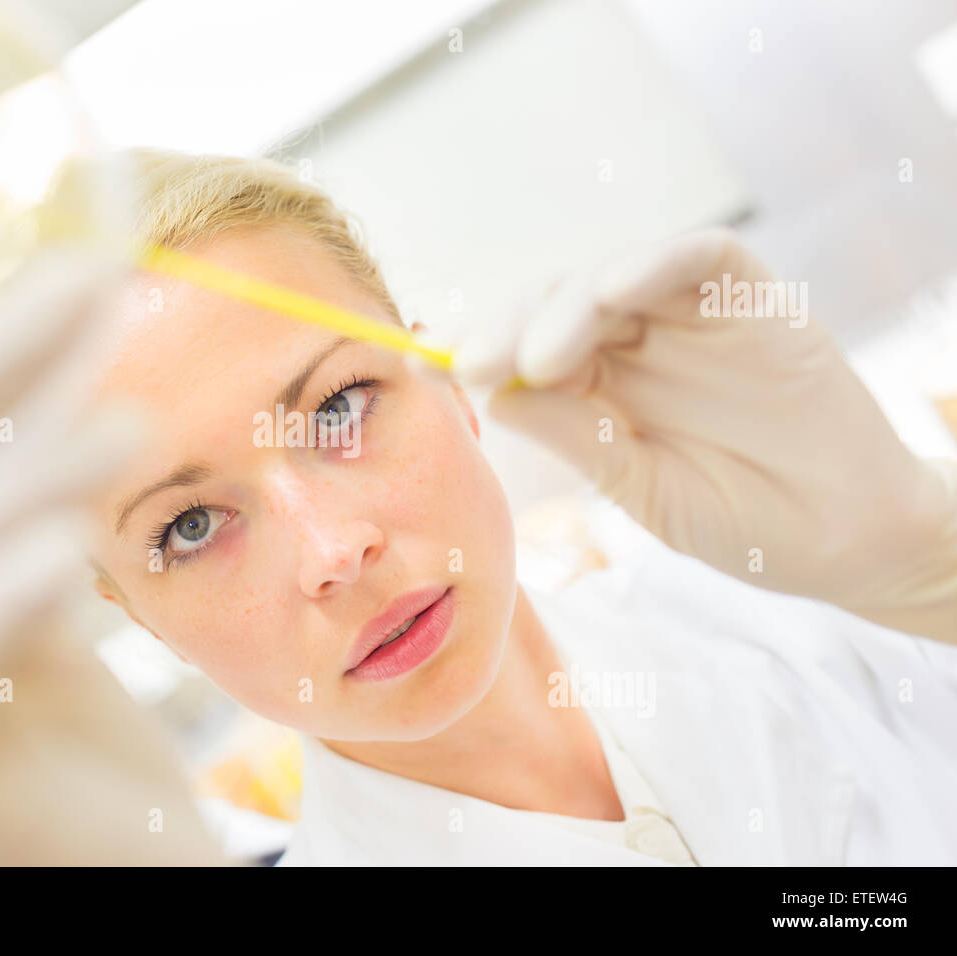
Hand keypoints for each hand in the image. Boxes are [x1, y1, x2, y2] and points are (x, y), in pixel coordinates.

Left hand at [451, 228, 956, 643]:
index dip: (477, 349)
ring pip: (612, 274)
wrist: (847, 540)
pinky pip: (698, 256)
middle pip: (555, 302)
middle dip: (508, 327)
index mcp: (598, 386)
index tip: (430, 367)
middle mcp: (635, 342)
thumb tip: (495, 394)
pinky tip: (613, 290)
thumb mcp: (640, 487)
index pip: (523, 348)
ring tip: (540, 356)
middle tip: (475, 364)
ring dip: (566, 303)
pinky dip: (652, 262)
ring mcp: (690, 317)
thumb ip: (577, 434)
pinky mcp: (749, 297)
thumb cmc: (740, 521)